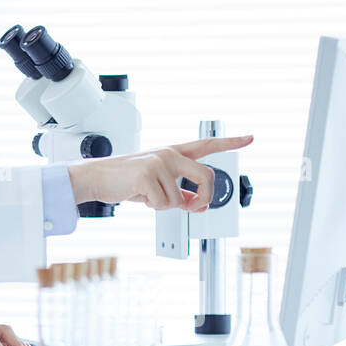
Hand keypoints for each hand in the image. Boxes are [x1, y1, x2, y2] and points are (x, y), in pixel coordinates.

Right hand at [66, 134, 253, 210]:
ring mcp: (159, 162)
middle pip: (207, 176)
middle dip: (204, 199)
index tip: (250, 137)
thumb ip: (180, 191)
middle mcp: (169, 154)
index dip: (231, 142)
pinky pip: (164, 203)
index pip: (207, 145)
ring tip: (147, 197)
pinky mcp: (147, 175)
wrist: (95, 178)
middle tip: (194, 208)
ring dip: (166, 206)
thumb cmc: (125, 181)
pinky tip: (139, 196)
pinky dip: (153, 206)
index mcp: (172, 153)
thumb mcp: (157, 185)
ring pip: (181, 198)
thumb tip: (198, 204)